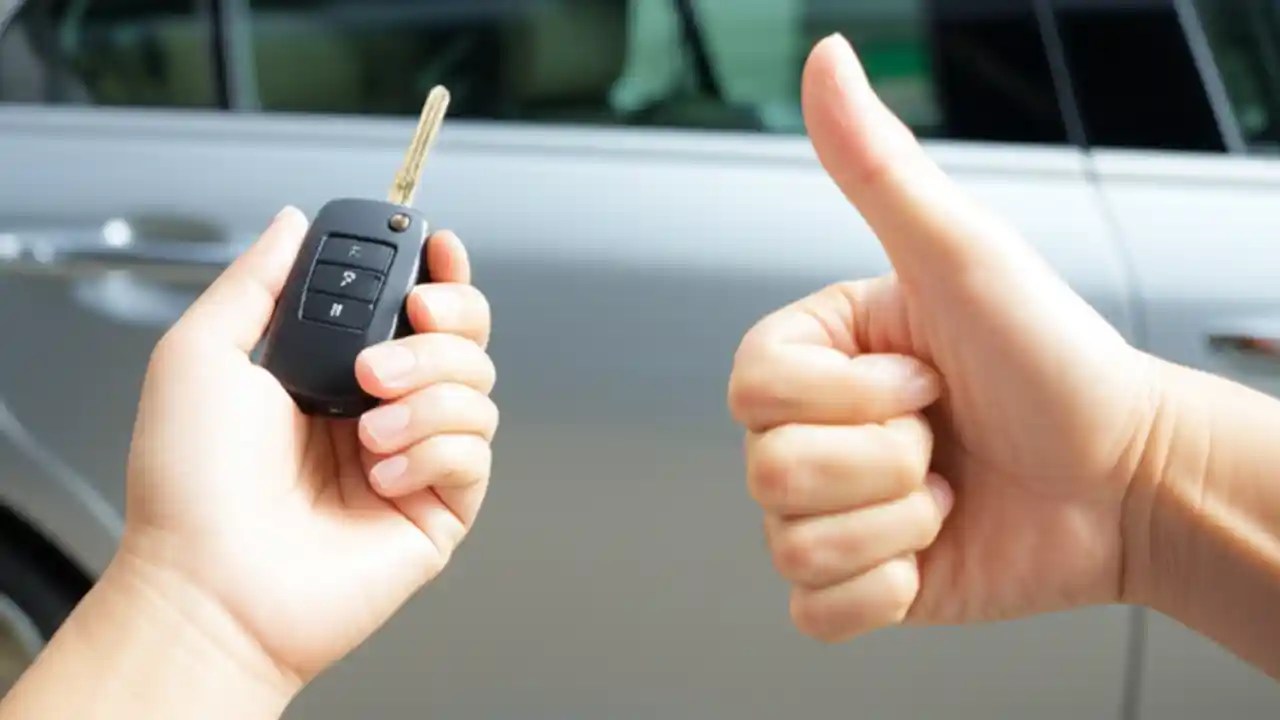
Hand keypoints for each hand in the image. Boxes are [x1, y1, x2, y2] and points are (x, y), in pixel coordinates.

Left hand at [116, 206, 496, 687]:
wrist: (209, 583)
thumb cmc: (189, 487)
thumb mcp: (201, 353)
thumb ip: (256, 279)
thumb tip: (292, 224)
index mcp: (331, 370)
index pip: (409, 305)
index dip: (437, 272)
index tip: (437, 251)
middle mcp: (380, 410)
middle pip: (464, 337)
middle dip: (446, 321)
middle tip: (403, 332)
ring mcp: (414, 460)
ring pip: (478, 389)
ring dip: (427, 394)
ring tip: (366, 427)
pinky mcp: (439, 510)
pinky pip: (475, 454)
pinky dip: (433, 451)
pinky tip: (380, 473)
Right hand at [728, 35, 1159, 641]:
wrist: (1130, 482)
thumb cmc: (1057, 363)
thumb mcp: (963, 257)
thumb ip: (877, 166)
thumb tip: (825, 58)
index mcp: (818, 352)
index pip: (754, 389)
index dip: (849, 397)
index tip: (927, 377)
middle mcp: (814, 429)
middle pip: (769, 470)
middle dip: (886, 463)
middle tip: (948, 436)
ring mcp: (832, 509)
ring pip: (793, 542)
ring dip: (900, 524)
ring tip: (954, 491)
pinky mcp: (856, 582)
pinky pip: (814, 610)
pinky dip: (884, 592)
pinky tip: (934, 553)